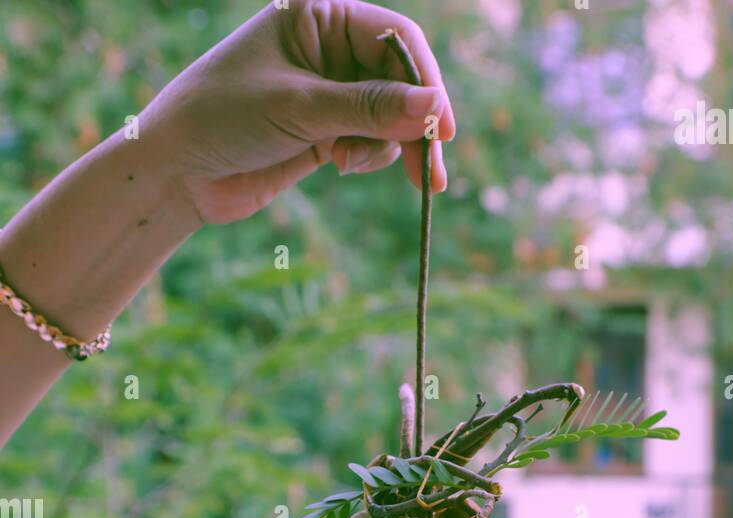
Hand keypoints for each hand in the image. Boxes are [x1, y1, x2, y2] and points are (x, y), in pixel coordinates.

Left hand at [143, 1, 455, 225]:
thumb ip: (370, 108)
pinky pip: (373, 140)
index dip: (426, 81)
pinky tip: (343, 166)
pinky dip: (370, 156)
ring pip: (391, 115)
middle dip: (415, 123)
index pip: (396, 38)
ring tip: (353, 164)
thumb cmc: (224, 117)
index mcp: (320, 15)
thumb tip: (434, 108)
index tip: (441, 128)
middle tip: (431, 172)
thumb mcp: (300, 107)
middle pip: (402, 79)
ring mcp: (331, 91)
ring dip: (389, 144)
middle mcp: (330, 47)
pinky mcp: (327, 132)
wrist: (178, 171)